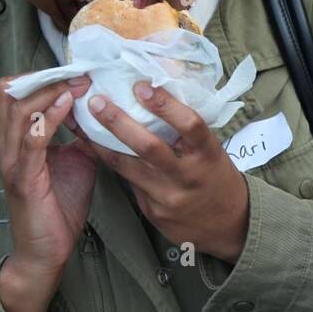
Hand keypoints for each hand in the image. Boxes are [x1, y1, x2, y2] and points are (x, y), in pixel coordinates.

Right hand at [0, 74, 96, 280]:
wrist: (48, 250)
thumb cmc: (60, 206)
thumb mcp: (76, 160)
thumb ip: (81, 136)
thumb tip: (104, 112)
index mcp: (17, 139)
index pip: (17, 92)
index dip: (44, 75)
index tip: (78, 69)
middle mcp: (8, 145)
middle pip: (12, 93)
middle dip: (47, 76)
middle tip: (81, 71)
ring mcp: (13, 161)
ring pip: (18, 110)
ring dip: (51, 91)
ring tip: (79, 82)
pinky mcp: (23, 179)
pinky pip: (32, 140)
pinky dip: (49, 117)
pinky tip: (69, 104)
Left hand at [74, 81, 249, 261]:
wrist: (228, 224)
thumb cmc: (216, 177)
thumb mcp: (213, 152)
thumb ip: (188, 133)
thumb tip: (155, 99)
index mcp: (208, 155)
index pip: (190, 125)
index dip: (165, 105)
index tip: (142, 86)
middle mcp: (188, 176)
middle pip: (149, 147)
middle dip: (119, 122)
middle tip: (97, 102)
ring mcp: (168, 197)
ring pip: (127, 167)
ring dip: (102, 143)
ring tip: (83, 123)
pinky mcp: (152, 211)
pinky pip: (128, 183)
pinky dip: (111, 164)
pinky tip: (96, 149)